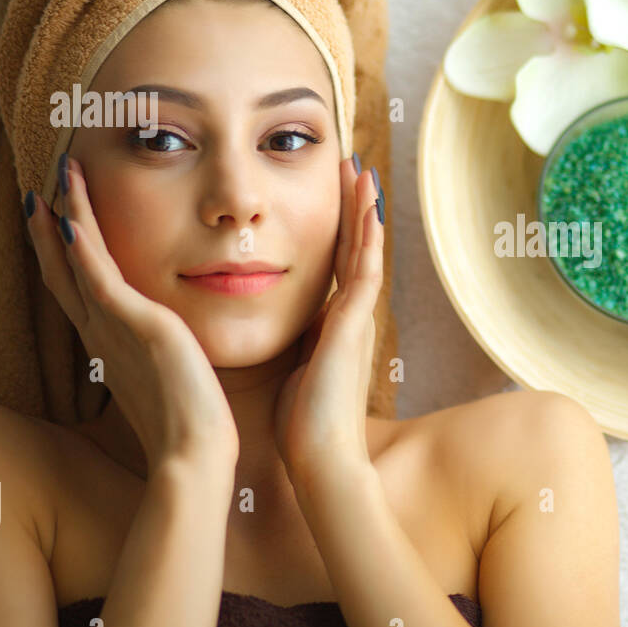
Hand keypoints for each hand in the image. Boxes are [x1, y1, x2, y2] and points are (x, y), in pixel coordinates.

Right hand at [26, 155, 239, 476]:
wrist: (194, 454)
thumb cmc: (190, 428)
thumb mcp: (173, 382)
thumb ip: (168, 361)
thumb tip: (179, 357)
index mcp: (113, 346)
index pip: (81, 290)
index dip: (64, 255)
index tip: (57, 221)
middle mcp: (105, 334)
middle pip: (65, 270)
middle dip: (52, 229)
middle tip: (41, 190)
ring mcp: (115, 328)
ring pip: (79, 261)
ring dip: (68, 216)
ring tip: (61, 176)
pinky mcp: (136, 326)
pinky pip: (99, 277)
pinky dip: (83, 245)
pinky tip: (72, 217)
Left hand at [274, 156, 382, 483]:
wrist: (321, 460)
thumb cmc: (301, 428)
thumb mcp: (290, 372)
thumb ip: (287, 347)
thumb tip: (260, 331)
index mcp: (334, 327)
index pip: (335, 266)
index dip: (336, 230)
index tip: (329, 195)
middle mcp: (351, 317)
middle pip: (355, 249)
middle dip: (353, 208)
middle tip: (351, 167)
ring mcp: (357, 319)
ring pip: (365, 250)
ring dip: (364, 209)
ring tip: (361, 170)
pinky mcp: (355, 324)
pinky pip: (365, 267)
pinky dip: (367, 234)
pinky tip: (366, 204)